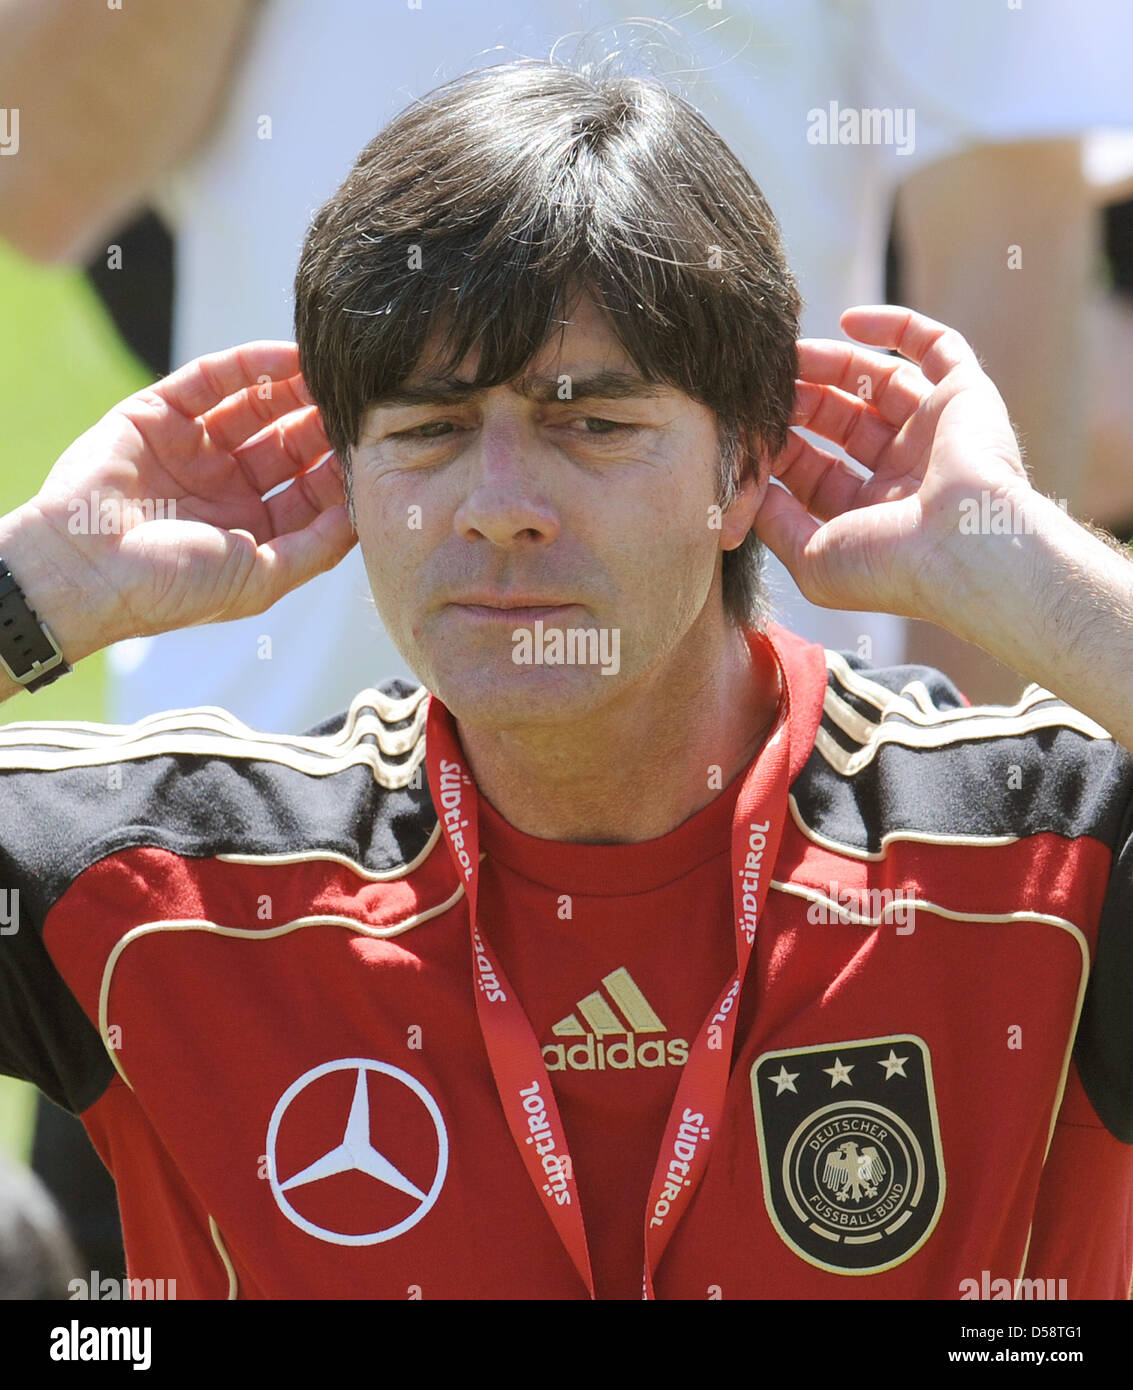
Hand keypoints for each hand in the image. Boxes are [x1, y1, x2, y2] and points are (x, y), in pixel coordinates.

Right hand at [27, 341, 355, 649]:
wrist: (84, 570)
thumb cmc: (172, 589)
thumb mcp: (262, 578)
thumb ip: (317, 548)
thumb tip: (365, 514)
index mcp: (251, 532)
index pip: (311, 494)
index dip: (342, 471)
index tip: (376, 448)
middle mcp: (225, 489)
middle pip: (290, 448)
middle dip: (325, 427)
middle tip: (361, 405)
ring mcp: (193, 450)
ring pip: (257, 409)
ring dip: (296, 391)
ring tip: (334, 374)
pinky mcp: (158, 414)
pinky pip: (213, 381)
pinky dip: (253, 366)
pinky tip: (291, 359)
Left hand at [753, 305, 1030, 622]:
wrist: (965, 550)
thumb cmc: (889, 568)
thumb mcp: (811, 560)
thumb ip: (776, 524)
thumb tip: (748, 490)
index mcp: (872, 516)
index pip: (814, 472)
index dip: (777, 449)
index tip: (745, 431)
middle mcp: (905, 475)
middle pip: (840, 423)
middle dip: (798, 402)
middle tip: (762, 386)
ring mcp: (935, 434)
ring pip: (877, 383)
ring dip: (831, 364)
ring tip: (788, 354)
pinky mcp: (966, 396)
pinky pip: (935, 346)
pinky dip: (895, 326)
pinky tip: (847, 321)